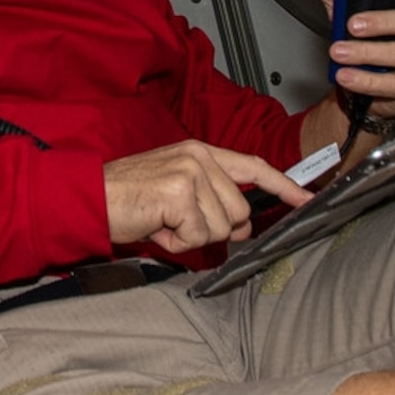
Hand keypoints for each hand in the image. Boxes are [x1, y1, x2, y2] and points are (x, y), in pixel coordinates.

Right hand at [105, 140, 310, 253]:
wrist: (87, 198)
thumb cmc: (126, 198)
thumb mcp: (175, 191)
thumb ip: (212, 200)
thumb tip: (242, 227)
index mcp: (200, 152)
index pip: (253, 166)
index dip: (283, 186)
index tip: (306, 200)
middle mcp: (199, 156)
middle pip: (240, 211)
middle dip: (214, 228)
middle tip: (176, 223)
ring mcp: (191, 172)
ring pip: (223, 227)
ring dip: (192, 236)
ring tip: (163, 222)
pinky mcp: (180, 193)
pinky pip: (199, 235)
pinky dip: (177, 242)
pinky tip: (156, 227)